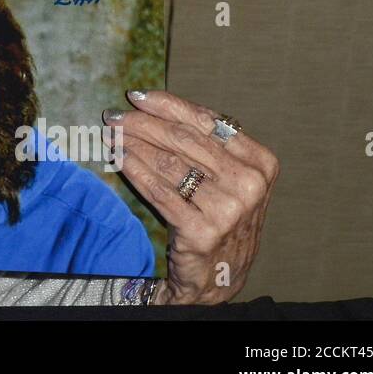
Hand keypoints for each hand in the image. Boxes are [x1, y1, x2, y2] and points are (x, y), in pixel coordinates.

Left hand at [104, 89, 278, 304]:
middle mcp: (249, 184)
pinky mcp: (201, 230)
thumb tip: (153, 105)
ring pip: (167, 163)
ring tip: (111, 134)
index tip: (138, 97)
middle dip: (143, 123)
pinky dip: (134, 170)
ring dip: (132, 144)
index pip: (207, 122)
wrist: (220, 276)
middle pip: (183, 139)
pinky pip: (158, 191)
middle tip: (114, 116)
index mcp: (261, 163)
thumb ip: (205, 143)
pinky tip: (118, 158)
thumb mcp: (229, 177)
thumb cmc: (221, 216)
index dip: (168, 105)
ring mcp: (227, 209)